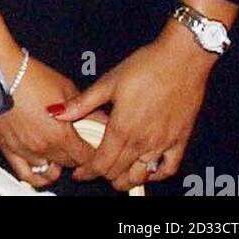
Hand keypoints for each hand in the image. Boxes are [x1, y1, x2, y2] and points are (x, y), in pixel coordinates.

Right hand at [0, 53, 88, 188]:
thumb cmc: (29, 75)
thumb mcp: (66, 88)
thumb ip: (85, 108)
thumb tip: (101, 118)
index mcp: (61, 134)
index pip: (88, 157)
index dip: (95, 152)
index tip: (96, 146)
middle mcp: (44, 148)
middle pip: (70, 163)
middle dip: (78, 154)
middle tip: (79, 142)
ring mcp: (26, 151)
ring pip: (50, 170)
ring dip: (58, 162)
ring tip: (61, 150)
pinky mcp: (8, 148)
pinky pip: (26, 174)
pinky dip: (37, 176)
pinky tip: (43, 169)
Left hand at [51, 25, 215, 190]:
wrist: (181, 59)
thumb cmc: (146, 66)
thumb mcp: (109, 82)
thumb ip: (82, 103)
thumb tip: (57, 112)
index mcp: (122, 128)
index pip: (100, 163)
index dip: (87, 172)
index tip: (79, 173)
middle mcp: (142, 141)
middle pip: (118, 173)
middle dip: (103, 174)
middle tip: (95, 167)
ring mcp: (162, 143)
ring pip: (141, 176)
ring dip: (127, 180)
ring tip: (117, 174)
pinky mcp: (180, 141)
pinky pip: (167, 169)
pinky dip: (155, 175)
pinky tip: (147, 170)